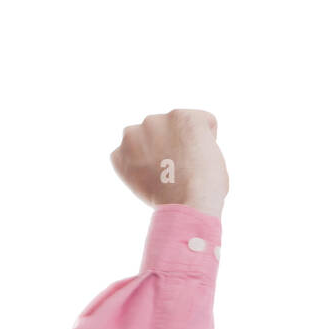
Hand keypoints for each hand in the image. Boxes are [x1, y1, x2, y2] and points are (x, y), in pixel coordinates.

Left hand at [109, 109, 227, 216]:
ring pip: (142, 138)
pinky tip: (148, 179)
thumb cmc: (208, 185)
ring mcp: (133, 136)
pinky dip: (134, 166)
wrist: (189, 207)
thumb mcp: (213, 152)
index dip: (202, 142)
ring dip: (150, 150)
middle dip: (171, 142)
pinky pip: (125, 155)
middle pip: (165, 128)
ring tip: (163, 173)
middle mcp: (155, 120)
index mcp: (183, 117)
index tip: (200, 158)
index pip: (195, 122)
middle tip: (179, 167)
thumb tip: (178, 146)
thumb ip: (195, 140)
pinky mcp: (118, 155)